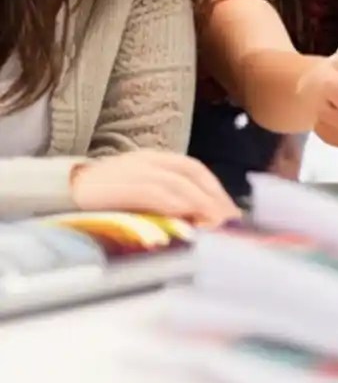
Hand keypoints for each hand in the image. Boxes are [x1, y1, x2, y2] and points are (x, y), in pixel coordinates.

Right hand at [69, 150, 240, 226]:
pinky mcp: (119, 185)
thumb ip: (168, 199)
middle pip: (192, 174)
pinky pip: (153, 192)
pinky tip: (187, 217)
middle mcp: (149, 160)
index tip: (232, 212)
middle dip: (215, 198)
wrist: (60, 191)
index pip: (196, 170)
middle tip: (230, 222)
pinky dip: (174, 204)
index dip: (217, 190)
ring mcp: (133, 170)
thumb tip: (200, 219)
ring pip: (177, 182)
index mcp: (157, 159)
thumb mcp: (142, 192)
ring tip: (215, 224)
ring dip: (201, 203)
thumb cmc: (106, 196)